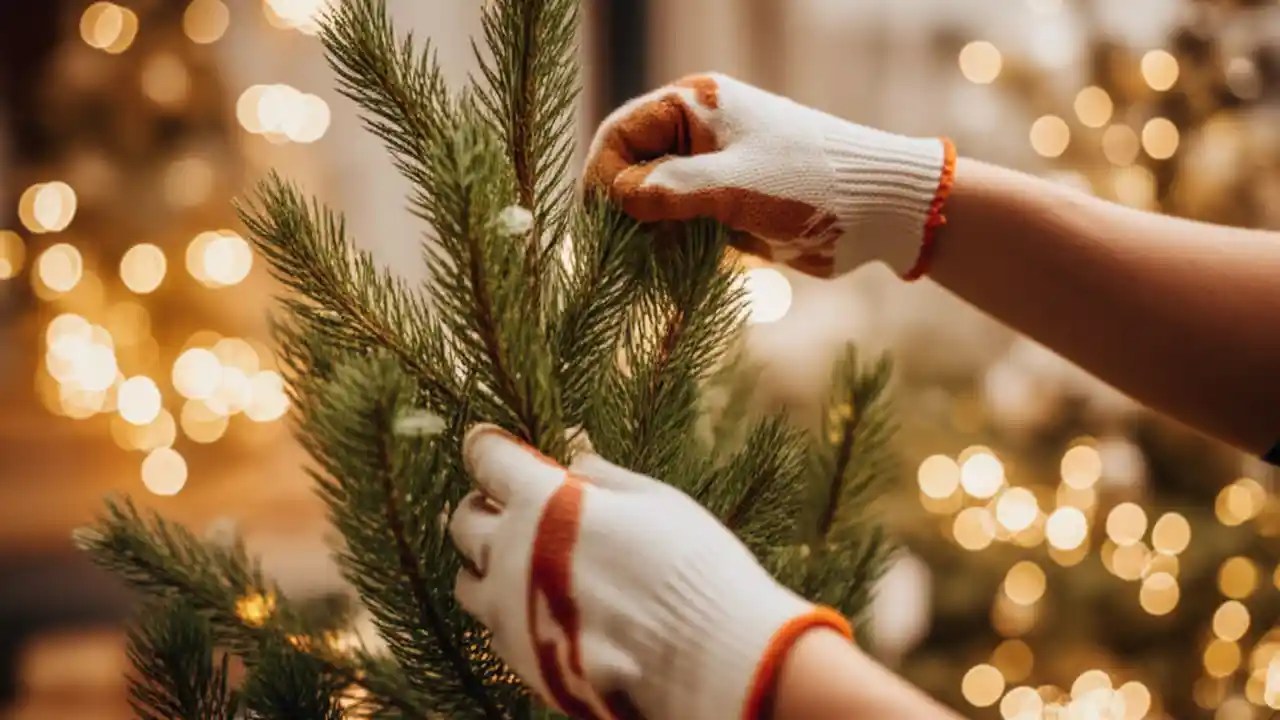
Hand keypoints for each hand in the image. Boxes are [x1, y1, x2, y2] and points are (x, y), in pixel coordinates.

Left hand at [449, 424, 850, 719]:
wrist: (711, 662)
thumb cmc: (692, 568)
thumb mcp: (655, 501)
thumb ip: (601, 477)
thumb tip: (573, 457)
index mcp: (542, 502)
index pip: (487, 458)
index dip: (486, 444)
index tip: (488, 441)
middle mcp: (511, 556)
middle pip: (463, 521)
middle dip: (482, 505)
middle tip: (506, 504)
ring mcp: (510, 615)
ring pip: (468, 583)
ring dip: (487, 565)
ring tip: (520, 562)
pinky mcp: (522, 663)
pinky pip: (494, 630)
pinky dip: (509, 613)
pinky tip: (545, 609)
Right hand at [584, 73, 955, 278]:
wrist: (877, 211)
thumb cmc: (810, 184)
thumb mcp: (733, 186)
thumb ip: (669, 190)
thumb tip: (615, 198)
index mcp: (697, 106)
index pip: (622, 133)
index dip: (603, 176)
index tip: (602, 222)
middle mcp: (698, 133)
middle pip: (631, 168)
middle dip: (622, 211)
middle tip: (620, 254)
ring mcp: (712, 171)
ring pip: (652, 202)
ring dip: (645, 236)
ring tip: (649, 269)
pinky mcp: (726, 206)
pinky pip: (679, 226)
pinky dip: (670, 249)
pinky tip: (673, 274)